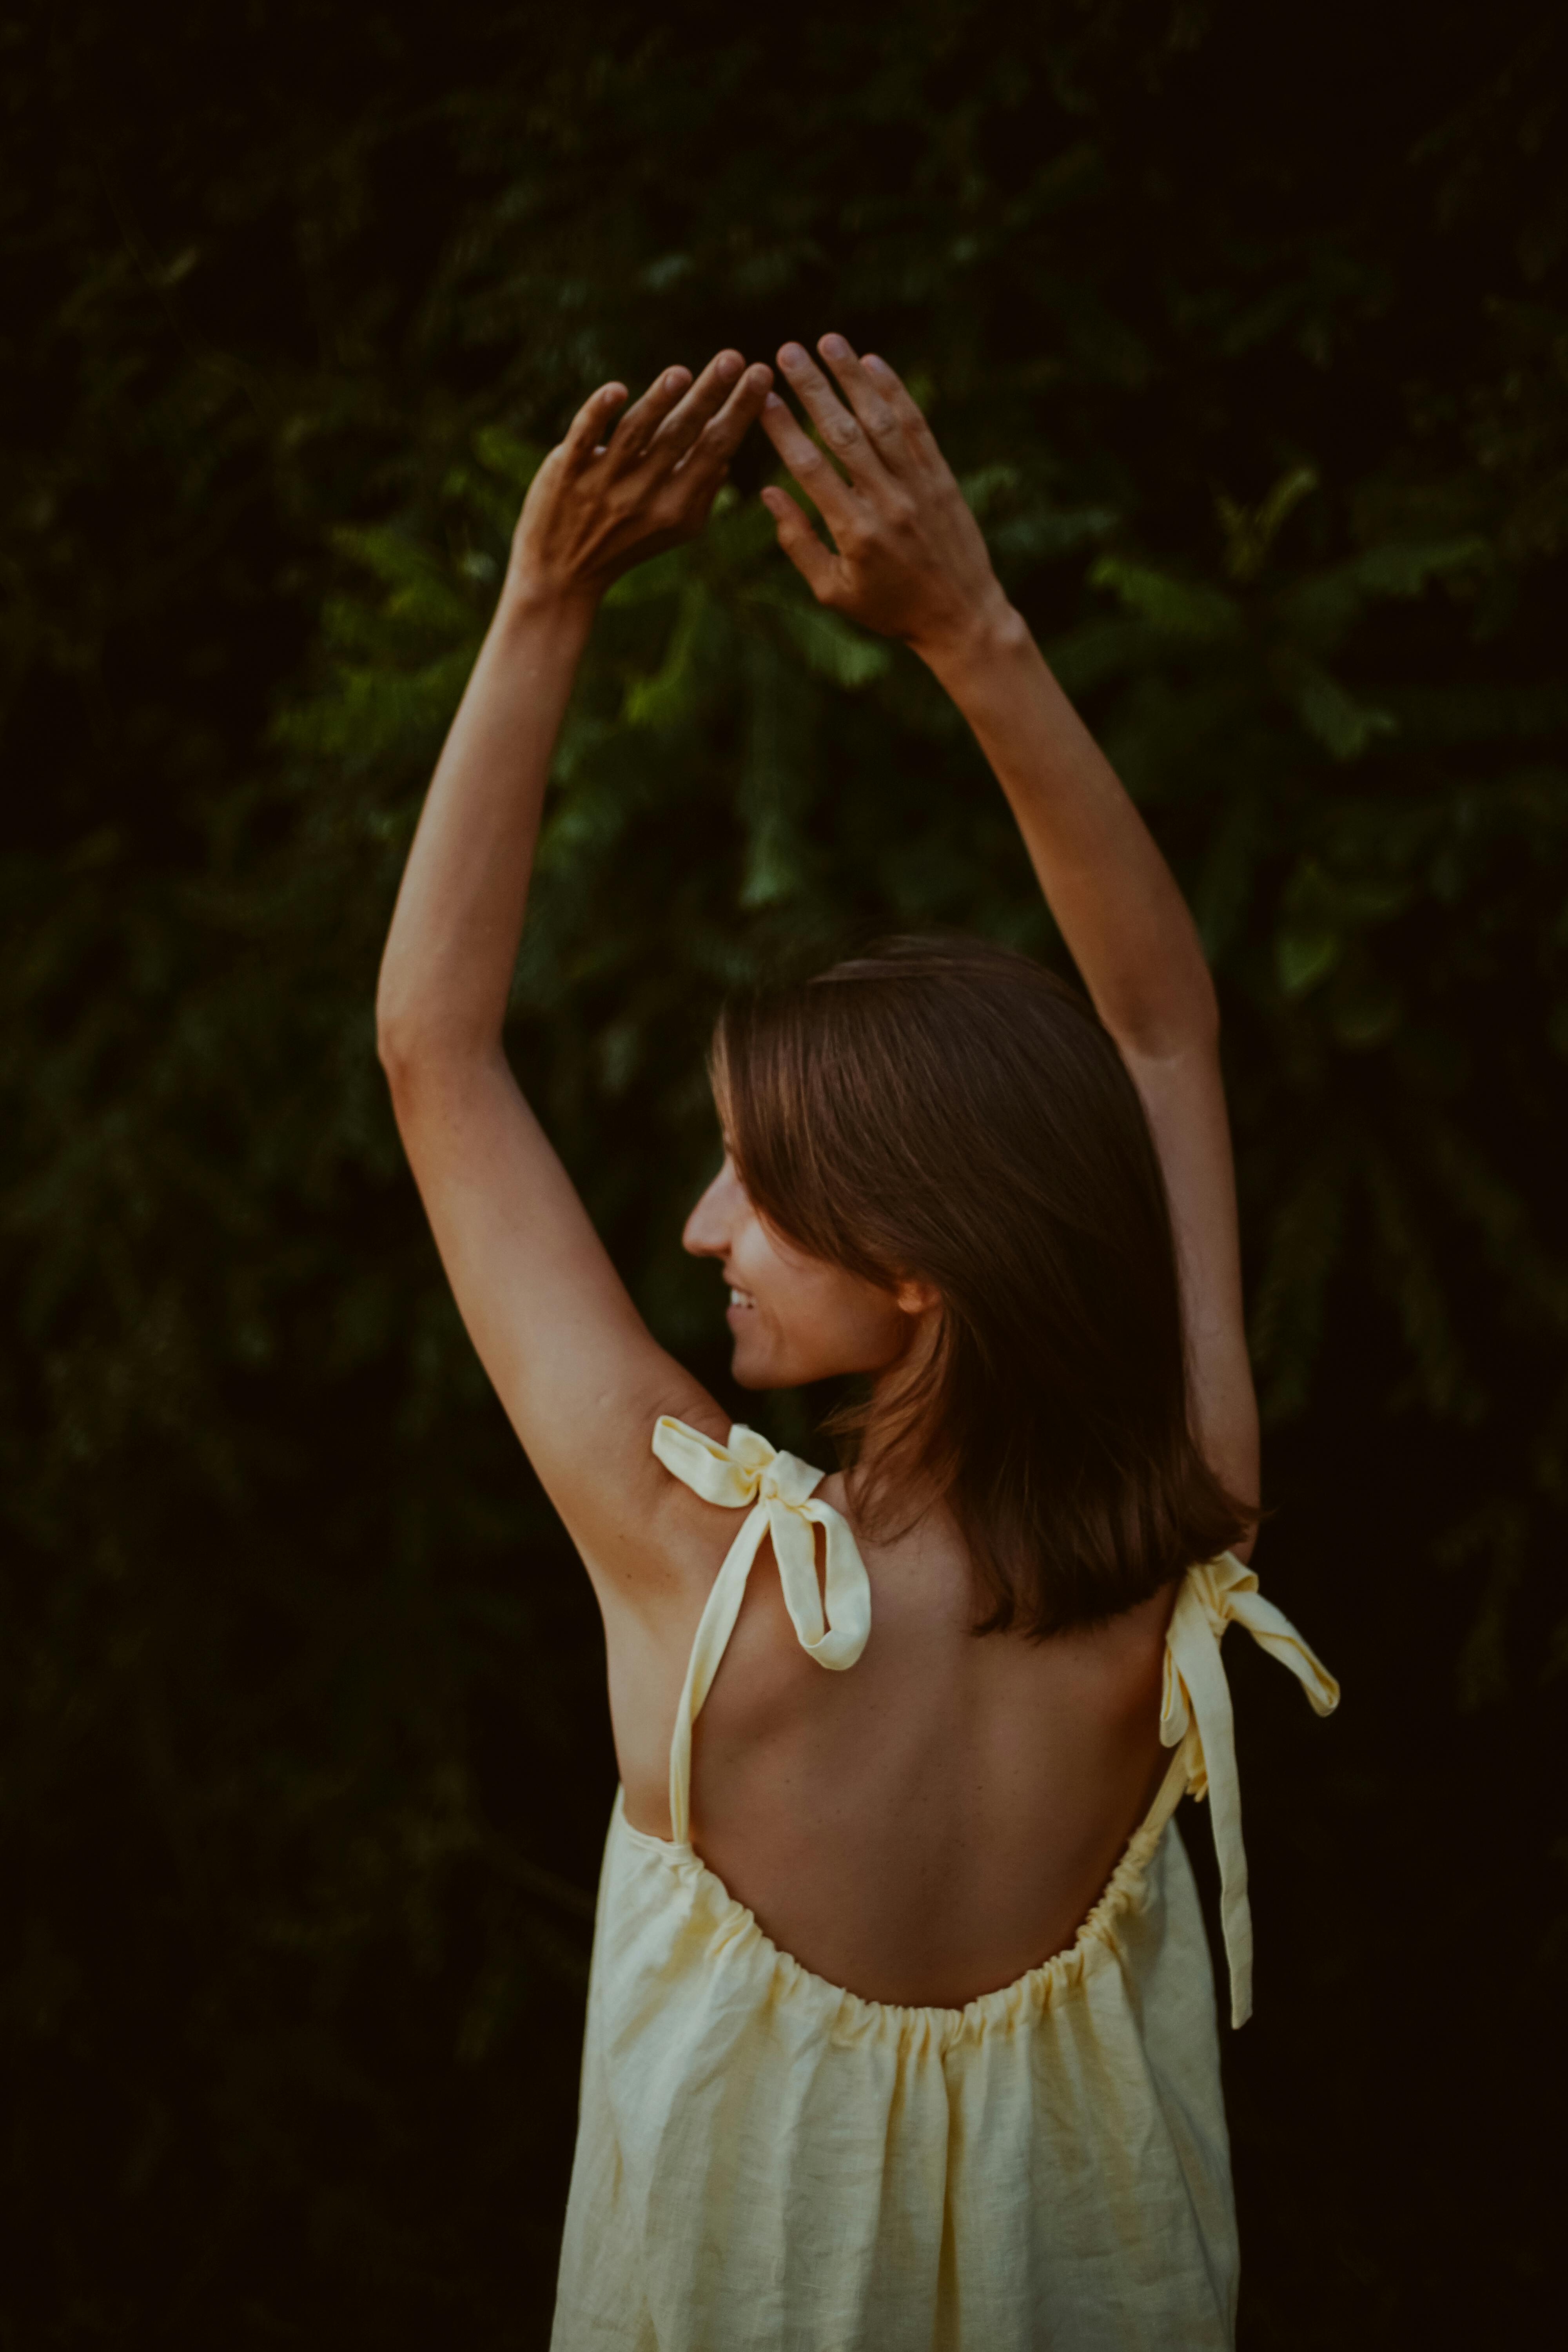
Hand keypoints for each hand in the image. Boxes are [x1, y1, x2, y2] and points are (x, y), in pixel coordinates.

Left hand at [506, 351, 773, 611]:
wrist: (561, 575)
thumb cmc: (625, 545)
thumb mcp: (673, 530)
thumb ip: (701, 492)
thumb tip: (728, 455)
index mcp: (676, 506)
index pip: (715, 450)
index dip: (739, 411)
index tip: (760, 374)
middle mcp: (643, 494)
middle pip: (682, 436)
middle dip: (711, 396)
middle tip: (735, 358)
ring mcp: (603, 482)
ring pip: (636, 434)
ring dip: (659, 401)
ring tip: (682, 374)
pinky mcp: (567, 470)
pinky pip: (585, 437)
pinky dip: (599, 412)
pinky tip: (618, 389)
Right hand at [758, 335, 1011, 663]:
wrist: (961, 617)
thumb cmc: (889, 608)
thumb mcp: (834, 589)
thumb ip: (798, 542)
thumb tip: (769, 492)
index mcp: (854, 533)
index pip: (810, 469)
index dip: (784, 429)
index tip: (763, 397)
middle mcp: (887, 503)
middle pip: (843, 434)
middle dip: (813, 389)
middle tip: (787, 351)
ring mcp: (918, 486)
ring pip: (881, 420)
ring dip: (853, 377)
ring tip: (828, 341)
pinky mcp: (942, 477)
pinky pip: (916, 426)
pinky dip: (895, 392)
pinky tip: (873, 364)